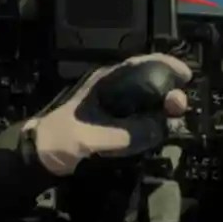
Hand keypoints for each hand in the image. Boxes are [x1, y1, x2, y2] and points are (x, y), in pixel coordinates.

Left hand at [27, 53, 191, 175]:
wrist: (37, 156)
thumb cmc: (60, 140)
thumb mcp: (93, 138)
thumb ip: (127, 133)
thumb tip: (162, 127)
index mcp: (105, 83)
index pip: (140, 64)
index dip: (165, 65)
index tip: (185, 75)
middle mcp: (112, 90)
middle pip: (149, 82)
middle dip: (168, 91)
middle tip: (179, 106)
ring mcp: (112, 107)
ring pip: (146, 101)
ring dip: (162, 108)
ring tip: (173, 118)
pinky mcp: (112, 124)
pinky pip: (139, 118)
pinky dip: (153, 122)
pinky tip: (161, 129)